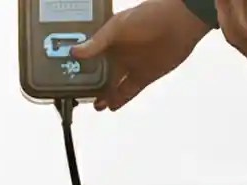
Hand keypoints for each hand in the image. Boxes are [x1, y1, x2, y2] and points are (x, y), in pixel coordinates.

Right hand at [69, 0, 210, 111]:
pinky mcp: (143, 77)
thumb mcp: (117, 27)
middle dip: (87, 84)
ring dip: (102, 95)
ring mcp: (130, 66)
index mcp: (108, 40)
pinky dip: (119, 99)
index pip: (87, 56)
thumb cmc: (150, 16)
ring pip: (111, 85)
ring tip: (93, 104)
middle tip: (77, 94)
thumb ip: (97, 42)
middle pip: (97, 73)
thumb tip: (75, 51)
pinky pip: (127, 92)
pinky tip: (109, 106)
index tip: (66, 75)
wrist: (181, 22)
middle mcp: (117, 54)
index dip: (77, 66)